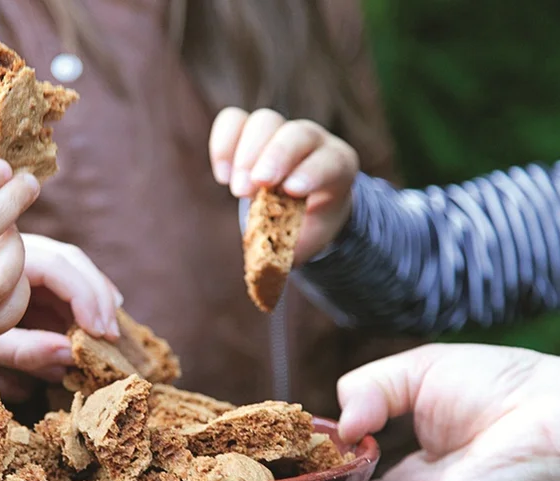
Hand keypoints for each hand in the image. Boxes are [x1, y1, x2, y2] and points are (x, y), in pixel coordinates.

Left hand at [0, 234, 123, 399]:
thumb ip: (19, 349)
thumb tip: (69, 355)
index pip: (56, 265)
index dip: (85, 295)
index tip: (99, 330)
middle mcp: (3, 247)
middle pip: (67, 259)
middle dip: (94, 293)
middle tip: (110, 333)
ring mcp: (11, 255)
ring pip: (64, 263)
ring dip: (91, 293)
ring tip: (106, 327)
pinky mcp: (14, 269)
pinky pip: (52, 277)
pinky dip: (75, 297)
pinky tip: (89, 318)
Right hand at [209, 107, 358, 262]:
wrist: (299, 208)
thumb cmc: (304, 229)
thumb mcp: (304, 244)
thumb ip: (286, 254)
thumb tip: (263, 280)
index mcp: (337, 168)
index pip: (330, 160)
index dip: (312, 172)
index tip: (292, 191)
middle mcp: (313, 142)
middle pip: (297, 133)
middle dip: (274, 158)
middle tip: (253, 188)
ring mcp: (280, 131)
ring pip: (265, 121)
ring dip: (246, 153)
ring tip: (236, 190)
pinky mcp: (250, 131)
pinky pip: (233, 121)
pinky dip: (223, 143)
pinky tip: (221, 175)